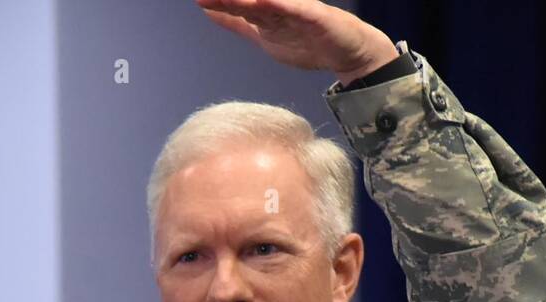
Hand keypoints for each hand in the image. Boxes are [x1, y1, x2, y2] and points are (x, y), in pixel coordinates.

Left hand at [197, 0, 396, 83]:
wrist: (349, 51)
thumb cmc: (309, 43)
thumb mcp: (263, 35)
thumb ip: (237, 23)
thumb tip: (209, 12)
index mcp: (263, 12)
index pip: (234, 4)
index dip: (215, 2)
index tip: (196, 0)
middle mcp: (276, 6)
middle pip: (246, 0)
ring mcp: (296, 9)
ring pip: (266, 1)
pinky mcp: (316, 16)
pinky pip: (297, 8)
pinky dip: (280, 4)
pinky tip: (265, 1)